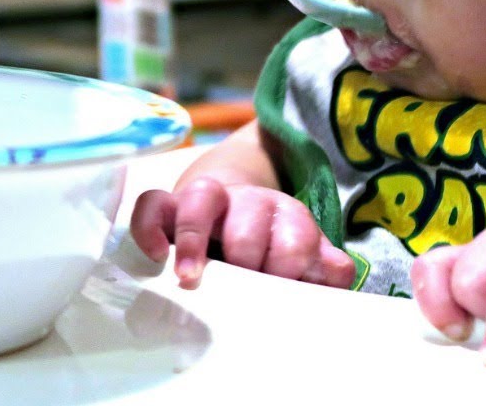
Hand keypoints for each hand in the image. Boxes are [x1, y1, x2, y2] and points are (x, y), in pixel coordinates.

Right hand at [130, 176, 354, 289]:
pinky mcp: (170, 205)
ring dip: (195, 235)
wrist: (234, 205)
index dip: (291, 260)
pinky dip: (150, 226)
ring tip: (188, 278)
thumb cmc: (269, 246)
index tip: (281, 288)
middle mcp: (248, 202)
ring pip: (202, 196)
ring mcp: (207, 200)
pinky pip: (152, 203)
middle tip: (241, 289)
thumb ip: (323, 267)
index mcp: (287, 216)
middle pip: (250, 213)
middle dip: (247, 251)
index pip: (296, 231)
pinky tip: (155, 256)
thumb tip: (335, 273)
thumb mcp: (302, 255)